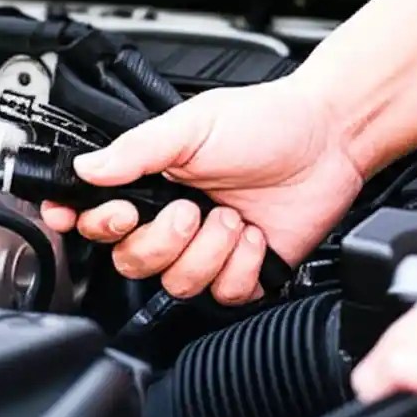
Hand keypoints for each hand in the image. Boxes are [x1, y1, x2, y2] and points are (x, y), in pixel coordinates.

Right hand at [40, 78, 364, 303]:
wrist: (329, 140)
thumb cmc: (264, 122)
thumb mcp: (191, 126)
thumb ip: (135, 150)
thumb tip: (87, 168)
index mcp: (148, 183)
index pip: (98, 218)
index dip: (94, 225)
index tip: (116, 217)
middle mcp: (171, 220)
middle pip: (131, 261)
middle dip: (162, 240)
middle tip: (190, 210)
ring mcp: (206, 249)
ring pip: (177, 283)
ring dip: (208, 251)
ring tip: (233, 217)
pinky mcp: (243, 271)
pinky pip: (223, 294)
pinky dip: (242, 267)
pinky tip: (255, 235)